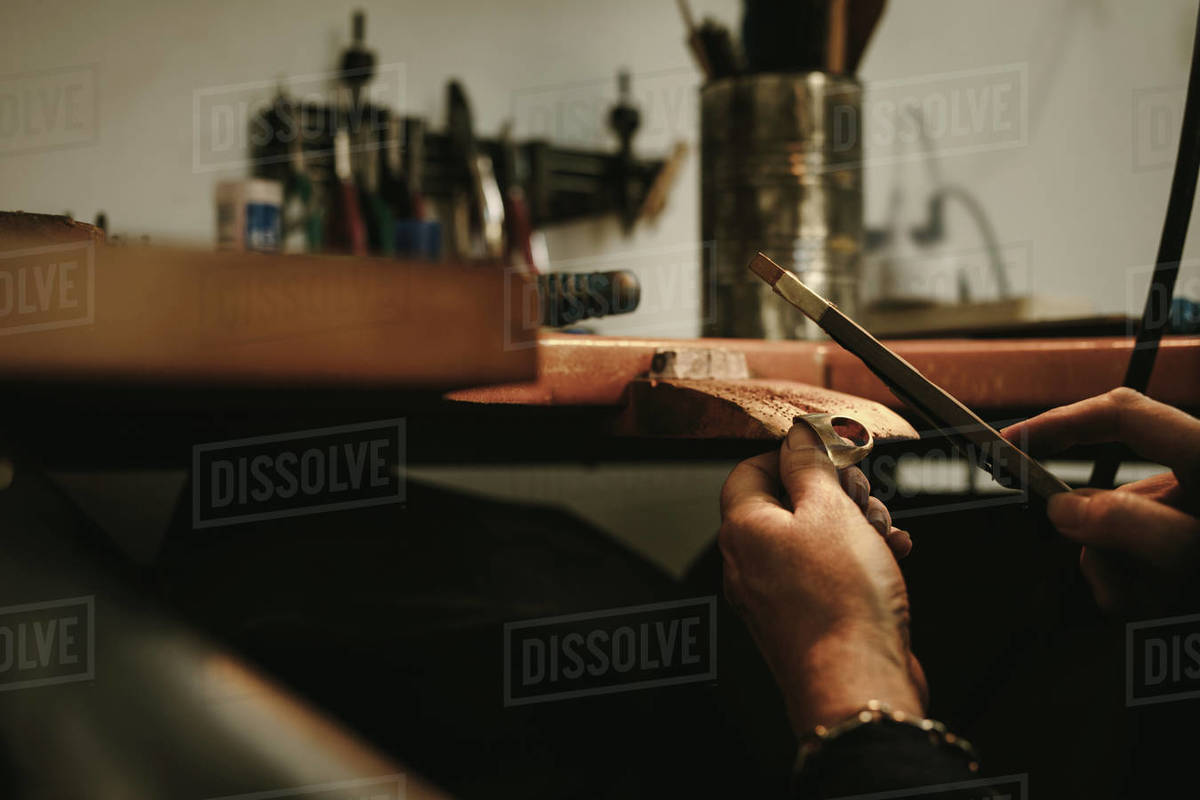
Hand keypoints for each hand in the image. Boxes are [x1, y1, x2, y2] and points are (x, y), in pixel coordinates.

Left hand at [719, 421, 924, 734]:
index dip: (792, 454)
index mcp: (744, 529)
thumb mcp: (831, 510)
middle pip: (786, 502)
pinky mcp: (806, 619)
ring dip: (855, 523)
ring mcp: (775, 594)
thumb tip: (798, 433)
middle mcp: (750, 563)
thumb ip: (811, 464)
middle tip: (864, 495)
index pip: (749, 470)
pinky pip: (826, 573)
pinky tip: (892, 555)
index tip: (831, 453)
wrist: (859, 681)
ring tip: (883, 530)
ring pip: (813, 538)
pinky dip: (858, 557)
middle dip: (834, 490)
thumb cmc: (841, 602)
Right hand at [1001, 388, 1199, 615]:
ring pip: (1117, 538)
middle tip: (1112, 583)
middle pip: (1112, 491)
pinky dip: (1133, 592)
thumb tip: (1065, 508)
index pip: (1123, 415)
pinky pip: (1133, 565)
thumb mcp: (1196, 554)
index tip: (1012, 445)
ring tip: (1156, 607)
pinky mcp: (1181, 554)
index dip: (1061, 422)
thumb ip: (1135, 528)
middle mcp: (1196, 484)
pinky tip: (1157, 608)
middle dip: (1100, 540)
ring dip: (1122, 579)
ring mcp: (1189, 520)